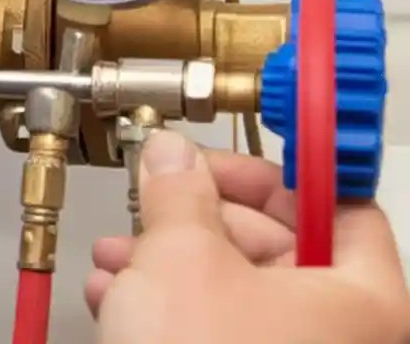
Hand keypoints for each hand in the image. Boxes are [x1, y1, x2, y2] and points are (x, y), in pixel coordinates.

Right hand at [85, 130, 407, 343]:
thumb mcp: (180, 259)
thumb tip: (170, 157)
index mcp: (366, 300)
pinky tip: (118, 297)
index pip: (338, 203)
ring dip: (168, 263)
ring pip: (236, 294)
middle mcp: (347, 339)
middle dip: (196, 219)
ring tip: (120, 253)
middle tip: (155, 200)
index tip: (217, 157)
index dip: (269, 173)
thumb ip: (177, 193)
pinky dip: (168, 310)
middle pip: (278, 247)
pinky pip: (217, 334)